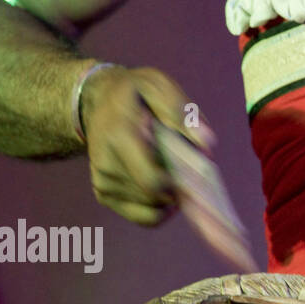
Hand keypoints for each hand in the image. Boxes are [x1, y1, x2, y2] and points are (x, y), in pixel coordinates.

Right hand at [80, 65, 215, 225]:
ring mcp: (102, 182)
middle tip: (182, 168)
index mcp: (119, 136)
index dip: (178, 186)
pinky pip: (143, 217)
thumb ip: (182, 112)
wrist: (98, 101)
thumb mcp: (158, 85)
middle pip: (156, 198)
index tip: (190, 171)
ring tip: (166, 168)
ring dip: (169, 196)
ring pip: (152, 209)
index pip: (152, 182)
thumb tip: (206, 144)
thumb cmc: (136, 94)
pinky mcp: (104, 194)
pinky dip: (159, 207)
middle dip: (177, 189)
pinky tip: (162, 186)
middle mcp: (106, 163)